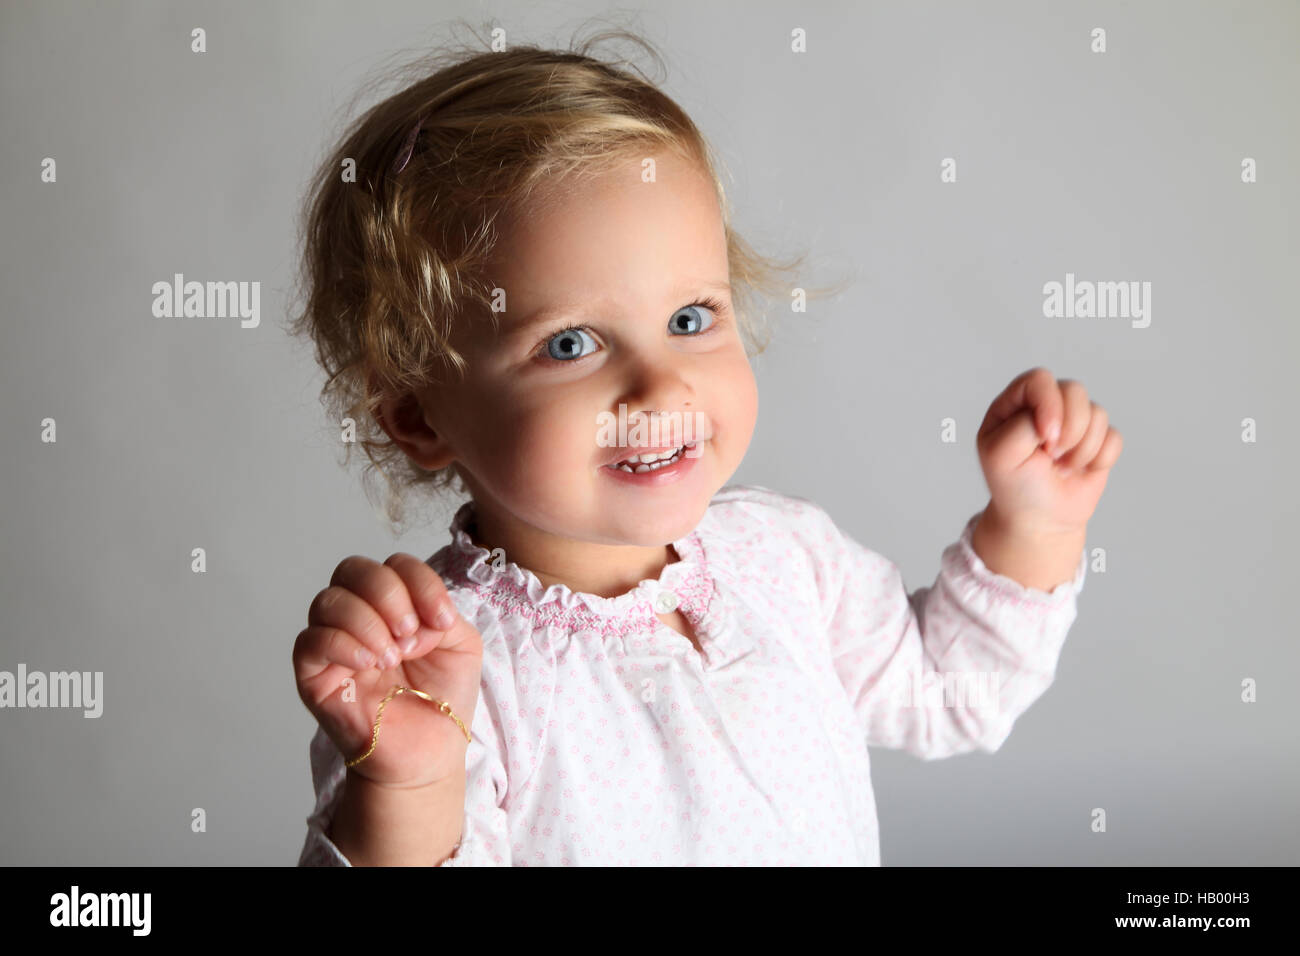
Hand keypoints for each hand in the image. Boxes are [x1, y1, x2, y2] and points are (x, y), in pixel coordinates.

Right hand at [292, 554, 482, 788]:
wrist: (427, 751)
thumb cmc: (441, 698)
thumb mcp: (460, 643)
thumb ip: (441, 611)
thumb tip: (413, 610)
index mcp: (393, 604)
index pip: (394, 566)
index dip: (419, 582)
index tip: (442, 619)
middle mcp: (359, 615)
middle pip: (353, 569)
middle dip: (388, 594)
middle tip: (410, 633)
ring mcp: (333, 643)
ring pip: (329, 600)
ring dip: (367, 622)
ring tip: (392, 657)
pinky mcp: (313, 674)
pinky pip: (310, 640)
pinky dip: (342, 644)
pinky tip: (369, 664)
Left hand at [975, 367, 1122, 535]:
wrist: (1041, 521)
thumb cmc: (1016, 487)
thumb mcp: (1002, 455)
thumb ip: (1023, 424)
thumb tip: (1056, 417)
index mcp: (1013, 405)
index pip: (1039, 379)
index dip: (1048, 403)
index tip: (1044, 438)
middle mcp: (1044, 406)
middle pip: (1074, 390)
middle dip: (1069, 430)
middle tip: (1051, 456)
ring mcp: (1072, 421)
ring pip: (1097, 413)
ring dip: (1081, 449)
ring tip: (1061, 467)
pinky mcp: (1097, 438)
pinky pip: (1113, 437)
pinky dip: (1099, 459)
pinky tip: (1079, 471)